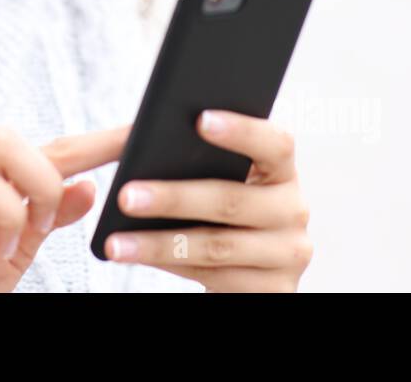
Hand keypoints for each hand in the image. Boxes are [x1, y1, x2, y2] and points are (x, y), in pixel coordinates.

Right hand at [0, 122, 130, 291]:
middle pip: (1, 137)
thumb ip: (53, 216)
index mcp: (2, 181)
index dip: (96, 143)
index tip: (135, 138)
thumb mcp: (25, 245)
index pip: (54, 151)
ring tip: (4, 250)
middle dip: (36, 178)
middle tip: (42, 224)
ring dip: (0, 212)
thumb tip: (90, 187)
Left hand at [104, 110, 311, 291]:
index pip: (275, 143)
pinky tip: (139, 258)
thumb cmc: (221, 209)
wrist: (247, 269)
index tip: (200, 120)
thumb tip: (143, 141)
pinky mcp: (275, 290)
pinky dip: (171, 267)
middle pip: (231, 201)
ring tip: (116, 242)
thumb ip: (200, 160)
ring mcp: (289, 254)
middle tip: (127, 196)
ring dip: (159, 244)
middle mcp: (294, 210)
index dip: (241, 131)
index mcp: (282, 171)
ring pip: (216, 246)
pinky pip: (215, 278)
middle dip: (173, 198)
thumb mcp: (221, 180)